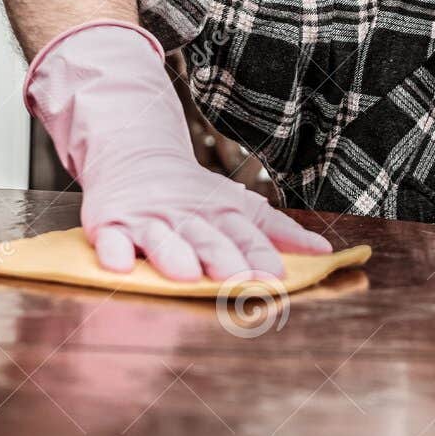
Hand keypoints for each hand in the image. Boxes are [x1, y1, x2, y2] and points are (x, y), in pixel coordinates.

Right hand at [25, 22, 331, 279]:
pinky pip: (109, 239)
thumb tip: (325, 252)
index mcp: (221, 213)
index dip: (260, 254)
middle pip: (207, 238)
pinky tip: (118, 266)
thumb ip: (278, 231)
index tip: (275, 275)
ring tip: (186, 274)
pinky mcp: (110, 223)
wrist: (134, 154)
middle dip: (223, 258)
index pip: (245, 234)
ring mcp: (148, 220)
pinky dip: (113, 251)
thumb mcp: (237, 205)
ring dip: (173, 256)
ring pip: (162, 239)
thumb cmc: (192, 193)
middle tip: (238, 281)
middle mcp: (186, 216)